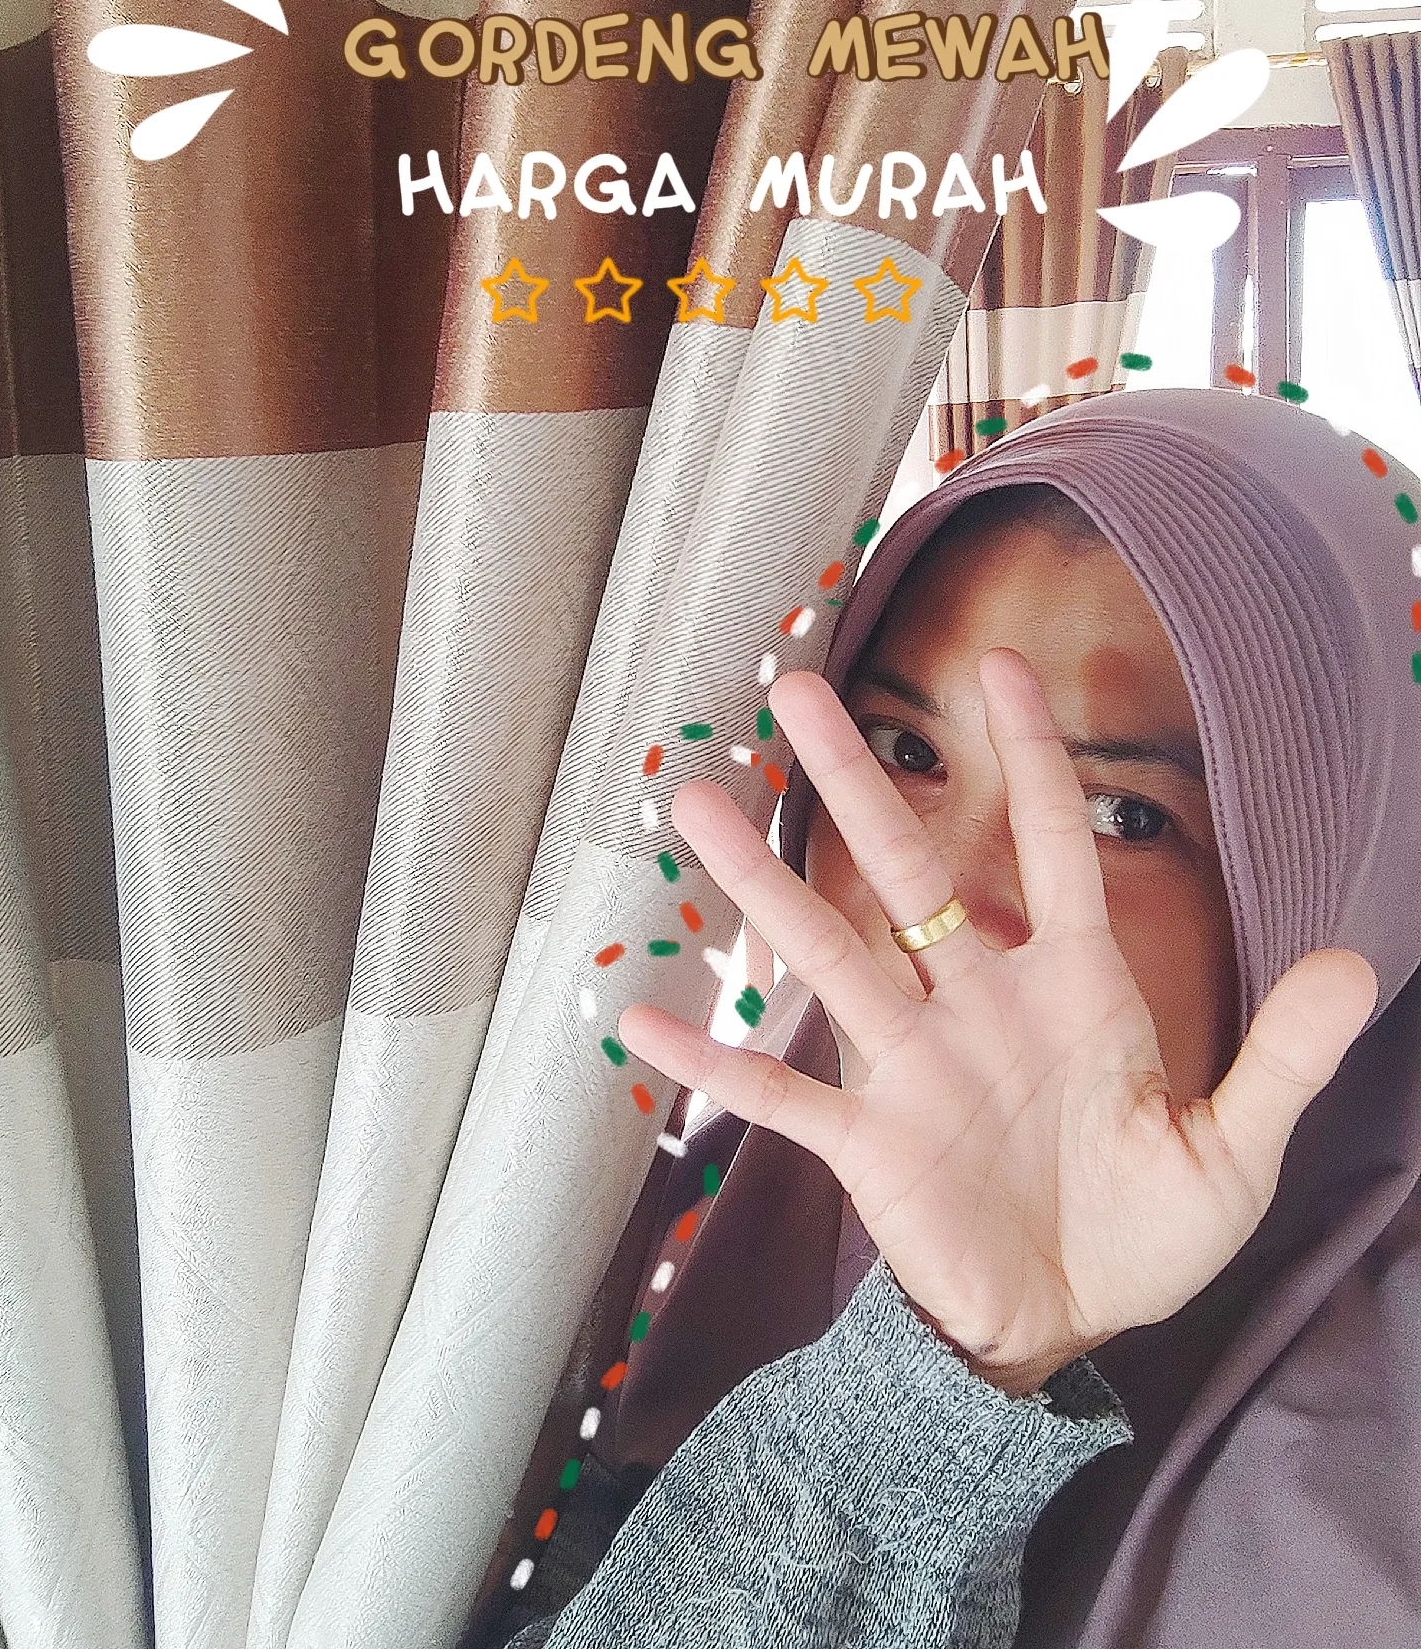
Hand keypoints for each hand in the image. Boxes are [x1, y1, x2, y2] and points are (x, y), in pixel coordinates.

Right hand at [619, 653, 1376, 1395]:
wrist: (1070, 1326)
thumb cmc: (1147, 1227)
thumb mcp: (1235, 1149)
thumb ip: (1284, 1059)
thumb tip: (1356, 963)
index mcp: (1072, 990)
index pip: (1049, 849)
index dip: (1030, 760)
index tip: (1001, 666)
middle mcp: (978, 1005)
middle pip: (909, 870)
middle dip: (856, 780)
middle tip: (797, 691)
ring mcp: (912, 1068)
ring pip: (829, 953)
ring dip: (764, 886)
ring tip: (699, 808)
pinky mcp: (867, 1143)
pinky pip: (779, 1094)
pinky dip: (715, 1065)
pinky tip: (643, 1026)